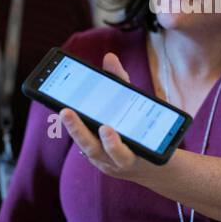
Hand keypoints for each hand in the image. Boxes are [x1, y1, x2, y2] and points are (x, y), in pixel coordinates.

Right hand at [61, 53, 154, 180]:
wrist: (158, 164)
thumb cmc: (135, 133)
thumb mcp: (126, 106)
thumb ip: (117, 83)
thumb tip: (109, 57)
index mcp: (93, 141)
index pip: (77, 131)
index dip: (68, 121)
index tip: (62, 108)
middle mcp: (101, 156)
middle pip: (86, 144)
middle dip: (75, 128)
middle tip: (65, 112)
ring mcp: (116, 162)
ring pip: (103, 153)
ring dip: (103, 140)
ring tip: (104, 127)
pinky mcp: (135, 163)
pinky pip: (125, 156)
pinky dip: (117, 145)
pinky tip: (118, 133)